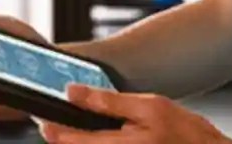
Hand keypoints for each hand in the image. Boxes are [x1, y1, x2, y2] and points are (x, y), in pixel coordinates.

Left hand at [38, 85, 231, 143]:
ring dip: (80, 141)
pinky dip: (96, 142)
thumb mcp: (150, 107)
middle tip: (55, 124)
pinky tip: (96, 136)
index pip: (74, 141)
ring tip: (75, 130)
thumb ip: (109, 101)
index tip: (44, 120)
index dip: (55, 129)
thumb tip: (74, 92)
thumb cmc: (188, 134)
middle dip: (65, 137)